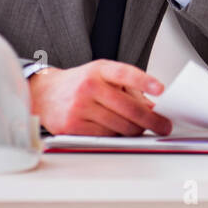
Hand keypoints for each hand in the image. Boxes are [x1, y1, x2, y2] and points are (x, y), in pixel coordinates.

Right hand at [28, 61, 172, 135]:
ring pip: (120, 126)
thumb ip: (128, 88)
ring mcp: (79, 108)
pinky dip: (116, 136)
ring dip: (135, 130)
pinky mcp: (72, 127)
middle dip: (151, 120)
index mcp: (99, 71)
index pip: (125, 74)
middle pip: (128, 108)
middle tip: (163, 125)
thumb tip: (153, 107)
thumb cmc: (79, 84)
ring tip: (140, 128)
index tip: (160, 89)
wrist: (44, 94)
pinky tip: (118, 131)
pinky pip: (105, 137)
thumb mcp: (102, 75)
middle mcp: (88, 87)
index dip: (144, 81)